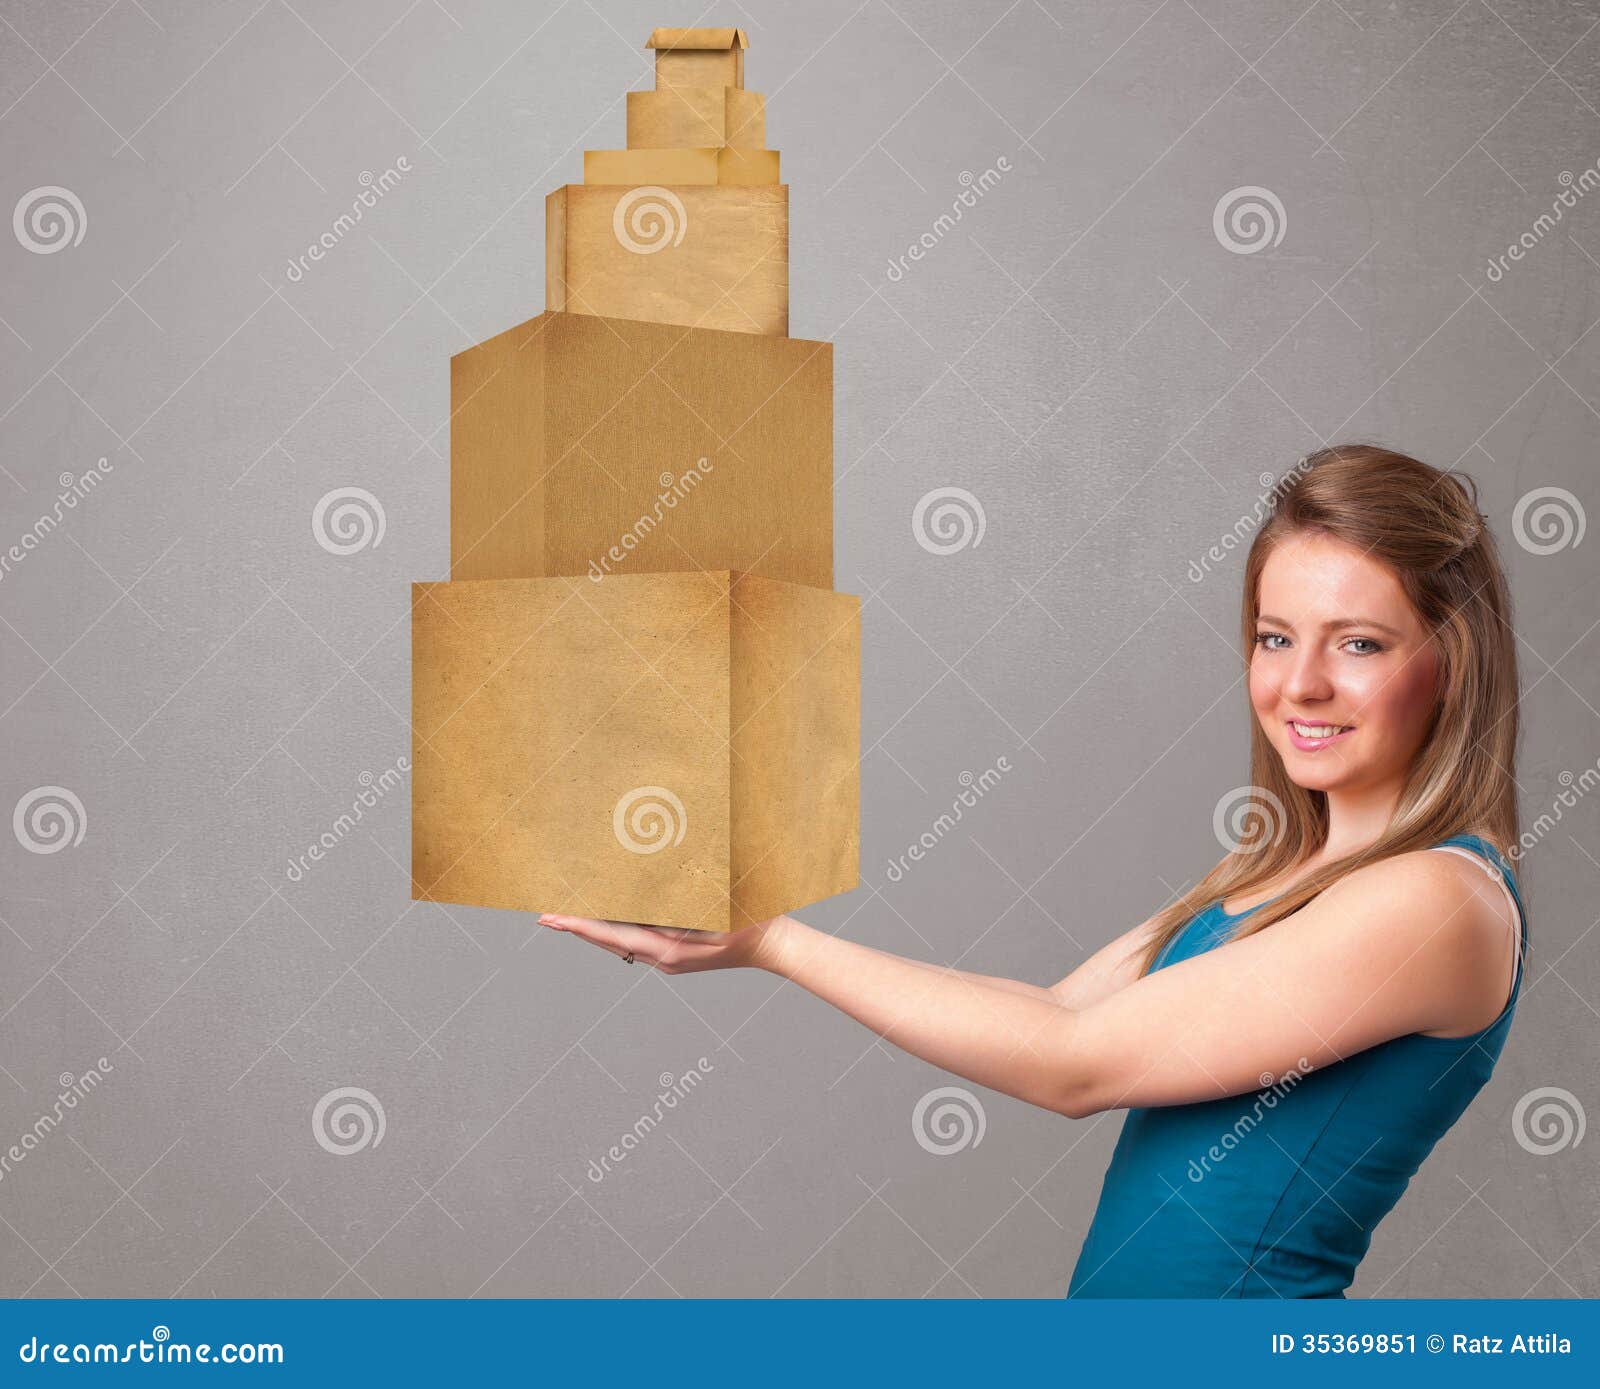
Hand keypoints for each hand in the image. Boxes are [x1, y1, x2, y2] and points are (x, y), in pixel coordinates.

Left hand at [537, 911, 794, 973]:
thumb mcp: (712, 910)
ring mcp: (670, 960)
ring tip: (571, 915)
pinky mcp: (677, 955)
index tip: (552, 919)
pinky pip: (640, 941)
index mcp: (667, 950)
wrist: (774, 946)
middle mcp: (662, 959)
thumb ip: (678, 910)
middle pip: (610, 942)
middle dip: (579, 927)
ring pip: (623, 942)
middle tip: (546, 915)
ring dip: (597, 928)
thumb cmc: (749, 923)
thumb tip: (643, 904)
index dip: (579, 926)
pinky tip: (612, 917)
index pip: (611, 936)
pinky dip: (620, 929)